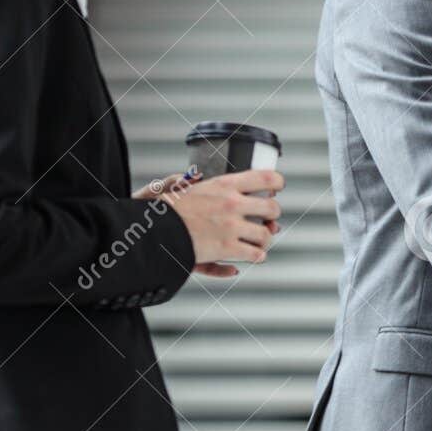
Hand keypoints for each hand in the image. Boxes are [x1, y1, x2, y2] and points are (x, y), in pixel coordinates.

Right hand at [158, 168, 285, 266]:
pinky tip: (254, 255)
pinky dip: (257, 256)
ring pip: (266, 234)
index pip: (265, 177)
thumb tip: (198, 174)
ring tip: (260, 241)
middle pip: (272, 208)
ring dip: (265, 239)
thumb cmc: (165, 212)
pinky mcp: (227, 248)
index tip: (277, 188)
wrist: (153, 233)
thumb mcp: (180, 186)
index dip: (277, 182)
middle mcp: (231, 203)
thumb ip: (192, 179)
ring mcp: (231, 227)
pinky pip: (255, 254)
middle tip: (269, 219)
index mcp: (224, 185)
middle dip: (273, 215)